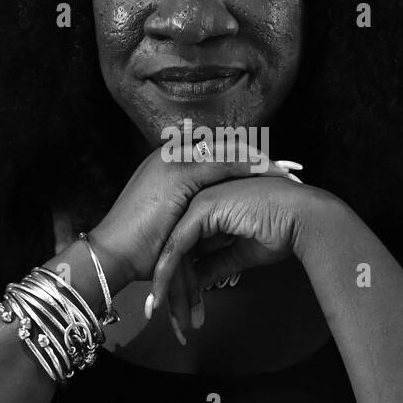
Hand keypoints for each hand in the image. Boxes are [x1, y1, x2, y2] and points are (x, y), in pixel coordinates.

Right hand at [89, 138, 296, 289]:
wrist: (111, 256)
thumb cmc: (140, 250)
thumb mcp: (178, 227)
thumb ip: (202, 219)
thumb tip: (231, 226)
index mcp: (170, 164)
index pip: (218, 154)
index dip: (248, 161)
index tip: (277, 172)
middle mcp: (171, 154)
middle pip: (227, 147)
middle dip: (261, 158)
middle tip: (291, 169)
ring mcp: (173, 160)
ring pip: (229, 151)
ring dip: (261, 161)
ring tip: (288, 172)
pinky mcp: (178, 172)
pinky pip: (222, 163)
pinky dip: (248, 168)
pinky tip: (270, 175)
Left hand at [147, 174, 332, 340]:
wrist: (303, 218)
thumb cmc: (281, 230)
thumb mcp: (240, 254)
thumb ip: (217, 264)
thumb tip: (200, 282)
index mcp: (210, 206)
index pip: (186, 243)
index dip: (179, 273)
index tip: (172, 301)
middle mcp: (200, 200)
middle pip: (175, 245)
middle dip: (171, 282)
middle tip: (168, 313)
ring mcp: (199, 201)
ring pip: (172, 246)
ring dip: (168, 282)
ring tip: (163, 311)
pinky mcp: (202, 209)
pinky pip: (178, 245)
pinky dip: (168, 272)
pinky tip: (163, 295)